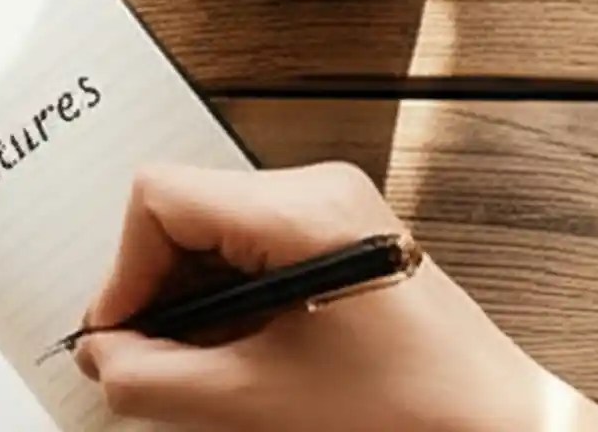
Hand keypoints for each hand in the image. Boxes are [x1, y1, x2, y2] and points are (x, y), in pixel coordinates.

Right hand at [76, 162, 597, 431]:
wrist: (495, 424)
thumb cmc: (409, 409)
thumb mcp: (255, 402)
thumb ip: (154, 379)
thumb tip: (102, 355)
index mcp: (300, 213)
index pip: (161, 198)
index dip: (123, 270)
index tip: (118, 331)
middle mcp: (315, 190)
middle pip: (182, 209)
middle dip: (154, 288)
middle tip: (147, 356)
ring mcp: (329, 204)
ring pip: (209, 226)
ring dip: (187, 295)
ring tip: (197, 361)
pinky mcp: (335, 228)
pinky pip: (245, 241)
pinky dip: (222, 294)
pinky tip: (233, 346)